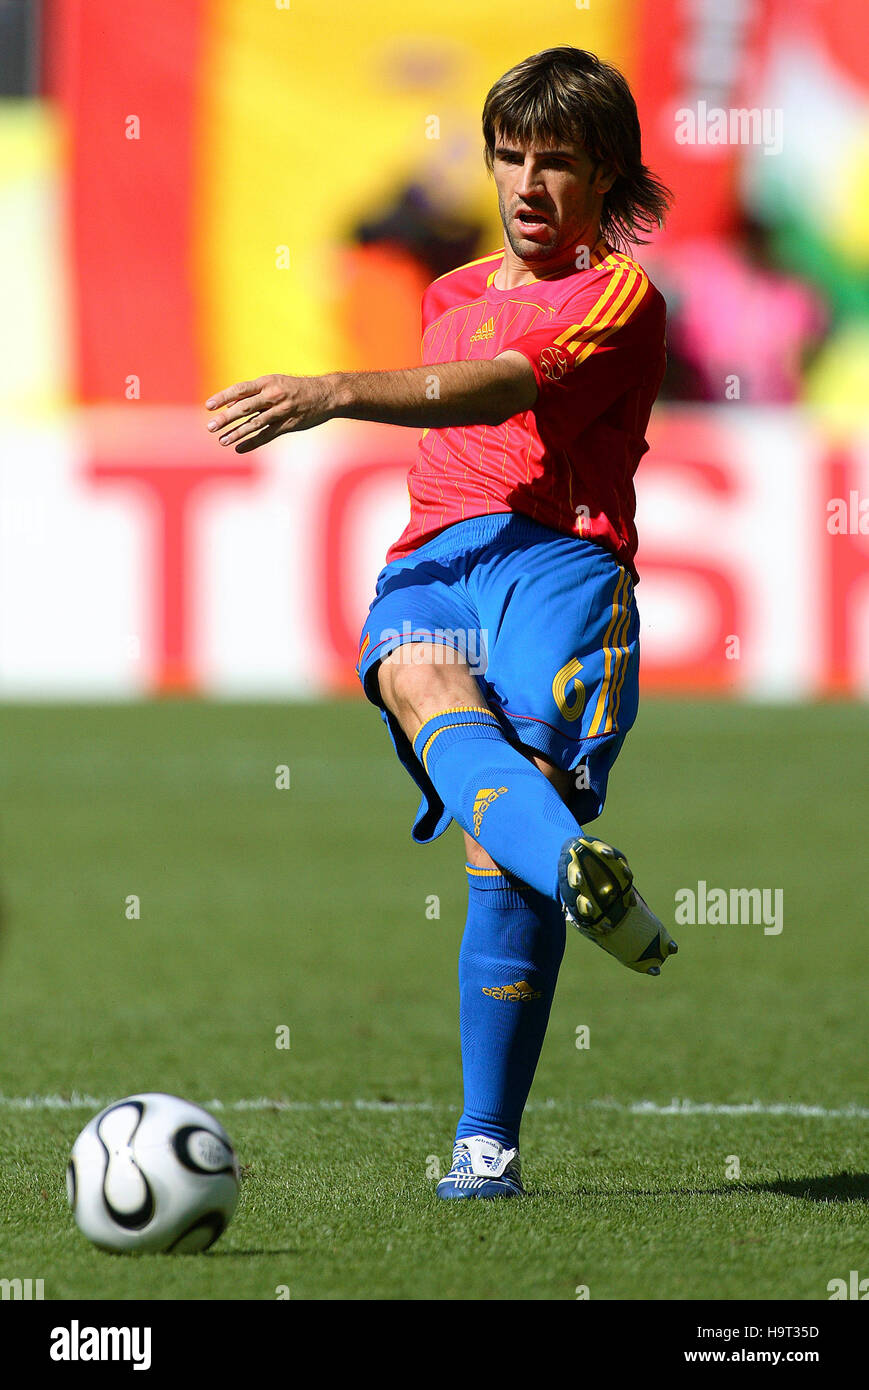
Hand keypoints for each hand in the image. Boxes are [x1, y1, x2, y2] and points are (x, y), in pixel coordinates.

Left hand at [205, 373, 334, 451]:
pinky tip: (239, 448)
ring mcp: (281, 412)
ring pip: (254, 424)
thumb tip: (230, 402)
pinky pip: (267, 436)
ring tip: (222, 441)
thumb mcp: (275, 383)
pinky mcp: (288, 425)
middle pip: (244, 408)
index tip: (208, 406)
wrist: (326, 394)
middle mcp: (273, 396)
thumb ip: (254, 393)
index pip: (240, 389)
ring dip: (236, 433)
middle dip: (226, 418)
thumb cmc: (296, 388)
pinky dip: (252, 442)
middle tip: (210, 427)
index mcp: (267, 382)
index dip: (223, 397)